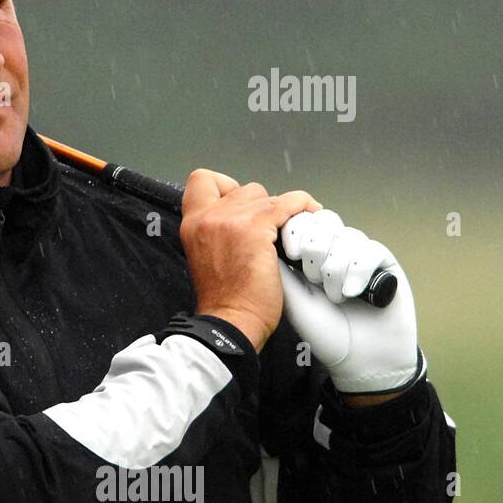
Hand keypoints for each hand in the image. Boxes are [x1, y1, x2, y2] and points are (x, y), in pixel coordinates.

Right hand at [180, 169, 321, 351]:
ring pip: (265, 195)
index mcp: (191, 224)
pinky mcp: (256, 229)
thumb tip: (243, 219)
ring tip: (289, 229)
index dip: (225, 186)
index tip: (240, 206)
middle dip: (260, 205)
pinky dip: (303, 206)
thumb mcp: (205, 256)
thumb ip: (216, 232)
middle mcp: (207, 217)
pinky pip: (288, 204)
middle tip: (270, 229)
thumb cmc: (223, 299)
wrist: (229, 322)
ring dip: (279, 210)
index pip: (201, 180)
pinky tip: (310, 215)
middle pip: (242, 188)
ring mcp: (230, 221)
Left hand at [277, 208, 419, 394]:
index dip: (297, 228)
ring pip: (347, 235)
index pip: (303, 221)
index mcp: (309, 255)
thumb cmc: (323, 331)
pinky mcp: (386, 264)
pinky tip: (352, 292)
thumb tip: (266, 235)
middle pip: (325, 220)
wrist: (358, 358)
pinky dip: (358, 270)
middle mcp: (335, 251)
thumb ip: (280, 266)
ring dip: (336, 267)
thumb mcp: (290, 297)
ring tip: (334, 295)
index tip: (290, 252)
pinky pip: (370, 249)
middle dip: (315, 248)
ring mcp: (360, 255)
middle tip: (312, 278)